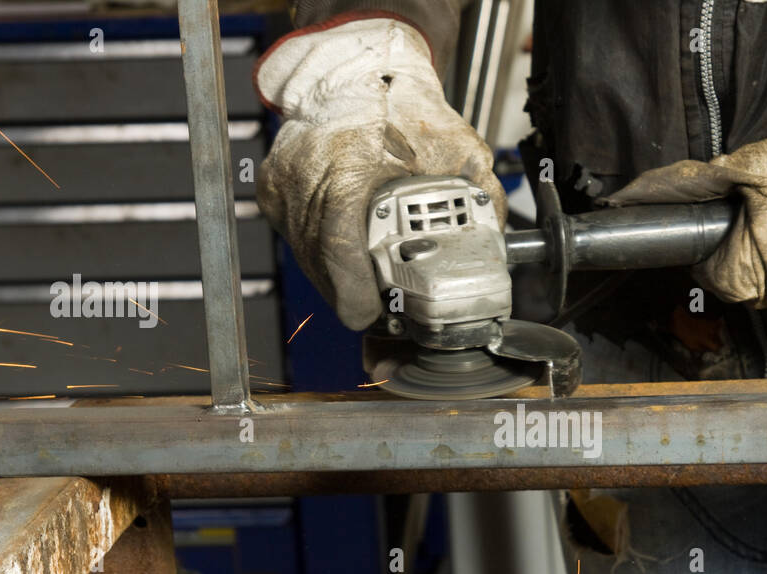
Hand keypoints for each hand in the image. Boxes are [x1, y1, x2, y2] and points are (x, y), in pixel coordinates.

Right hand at [254, 17, 505, 329]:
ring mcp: (282, 186)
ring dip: (337, 278)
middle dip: (353, 291)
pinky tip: (347, 257)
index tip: (371, 312)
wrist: (354, 69)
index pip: (337, 244)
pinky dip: (321, 254)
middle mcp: (304, 176)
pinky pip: (296, 239)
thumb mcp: (455, 144)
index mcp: (346, 164)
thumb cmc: (398, 101)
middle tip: (382, 309)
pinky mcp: (272, 191)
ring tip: (367, 288)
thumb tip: (494, 243)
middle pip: (321, 262)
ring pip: (306, 257)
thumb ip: (479, 194)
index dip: (353, 289)